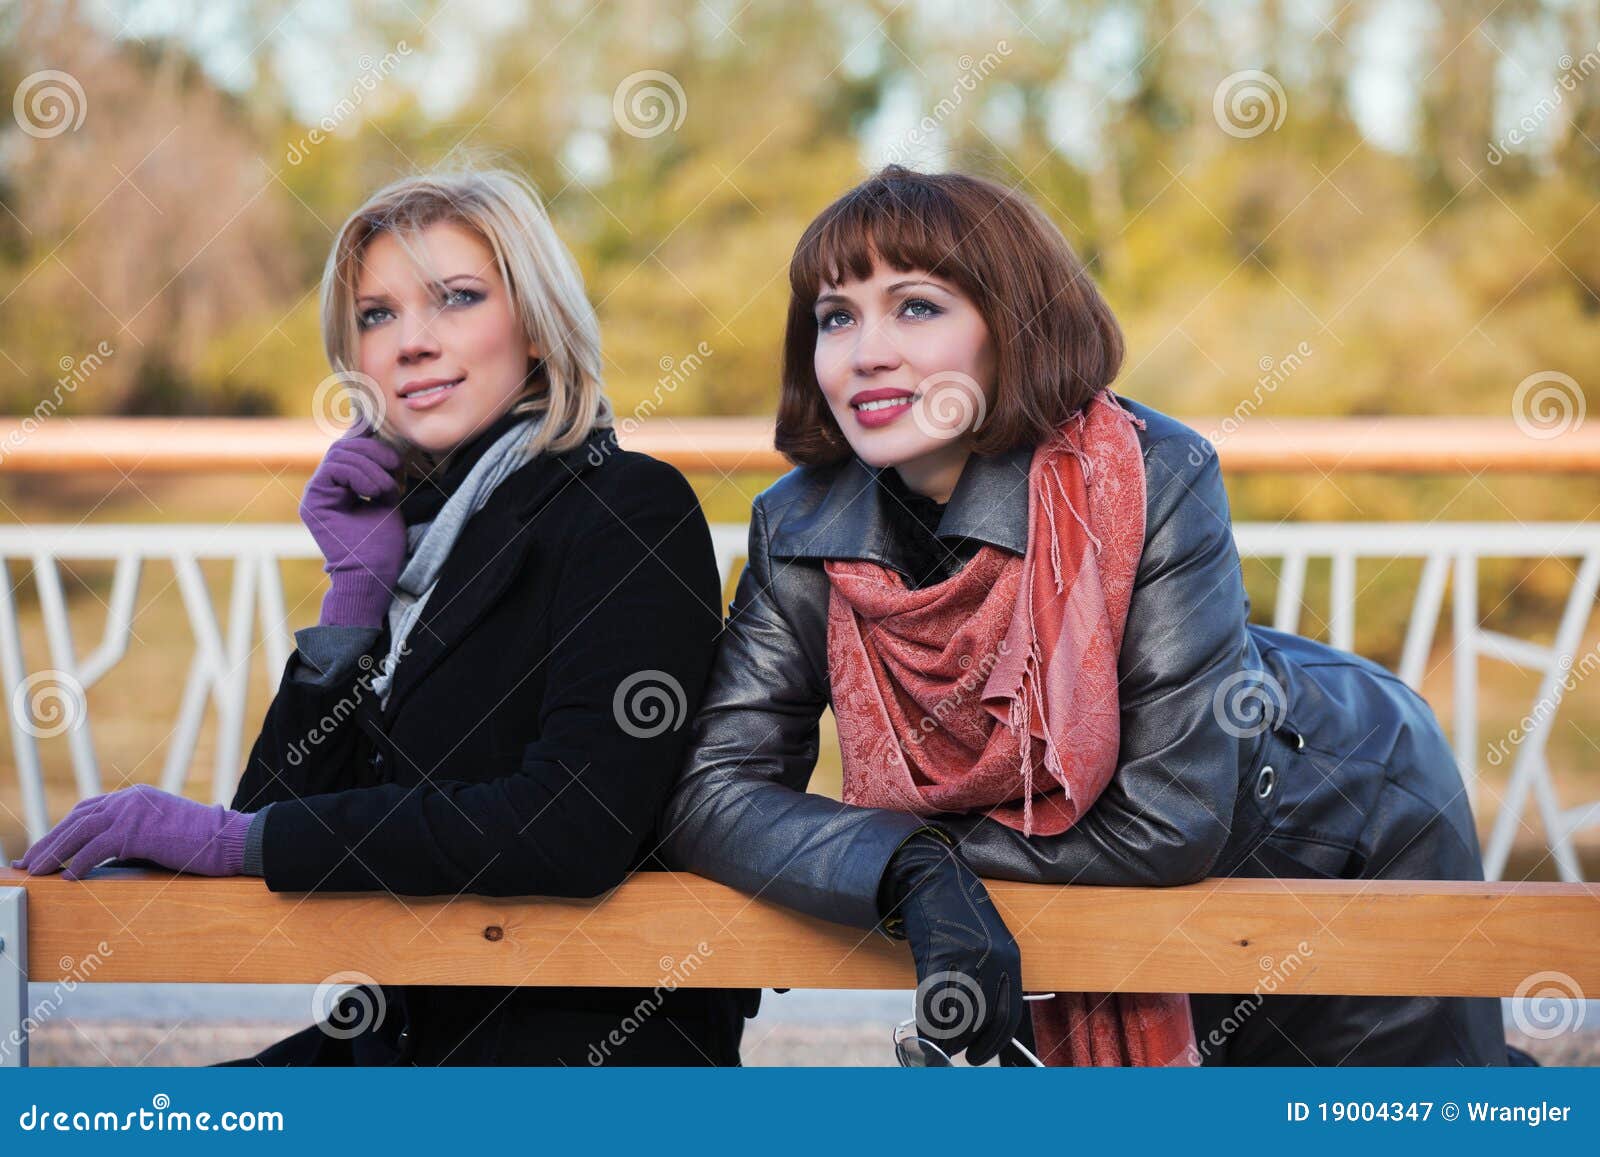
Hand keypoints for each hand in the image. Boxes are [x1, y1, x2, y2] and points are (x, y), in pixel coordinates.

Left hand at [8, 784, 252, 879]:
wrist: (227, 838)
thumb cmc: (202, 841)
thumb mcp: (161, 834)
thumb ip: (133, 840)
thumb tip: (106, 862)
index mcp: (135, 797)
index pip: (87, 811)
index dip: (63, 830)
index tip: (45, 847)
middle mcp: (129, 799)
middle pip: (77, 819)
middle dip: (49, 841)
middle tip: (28, 861)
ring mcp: (131, 812)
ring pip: (79, 832)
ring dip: (54, 853)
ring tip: (37, 871)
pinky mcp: (136, 831)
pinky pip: (95, 849)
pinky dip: (77, 863)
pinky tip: (67, 877)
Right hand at [300, 422, 405, 626]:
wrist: (373, 574)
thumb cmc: (383, 542)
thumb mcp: (386, 495)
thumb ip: (379, 469)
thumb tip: (376, 434)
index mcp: (340, 484)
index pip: (348, 445)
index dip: (367, 435)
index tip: (390, 443)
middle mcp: (324, 487)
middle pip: (343, 446)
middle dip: (374, 450)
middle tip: (396, 467)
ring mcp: (316, 494)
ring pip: (339, 454)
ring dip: (372, 466)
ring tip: (387, 490)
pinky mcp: (314, 503)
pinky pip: (334, 469)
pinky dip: (359, 474)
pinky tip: (374, 492)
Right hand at [878, 830, 1023, 1064]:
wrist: (931, 875)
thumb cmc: (956, 909)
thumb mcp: (985, 941)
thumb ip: (988, 975)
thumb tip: (979, 1020)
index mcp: (1010, 958)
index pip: (1008, 1015)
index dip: (992, 1041)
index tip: (977, 1054)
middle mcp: (994, 959)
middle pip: (983, 1019)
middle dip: (966, 1043)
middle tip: (951, 1053)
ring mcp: (967, 956)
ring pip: (957, 1013)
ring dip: (943, 1035)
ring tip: (933, 1041)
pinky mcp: (940, 952)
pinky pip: (934, 998)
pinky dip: (927, 1017)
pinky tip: (921, 1022)